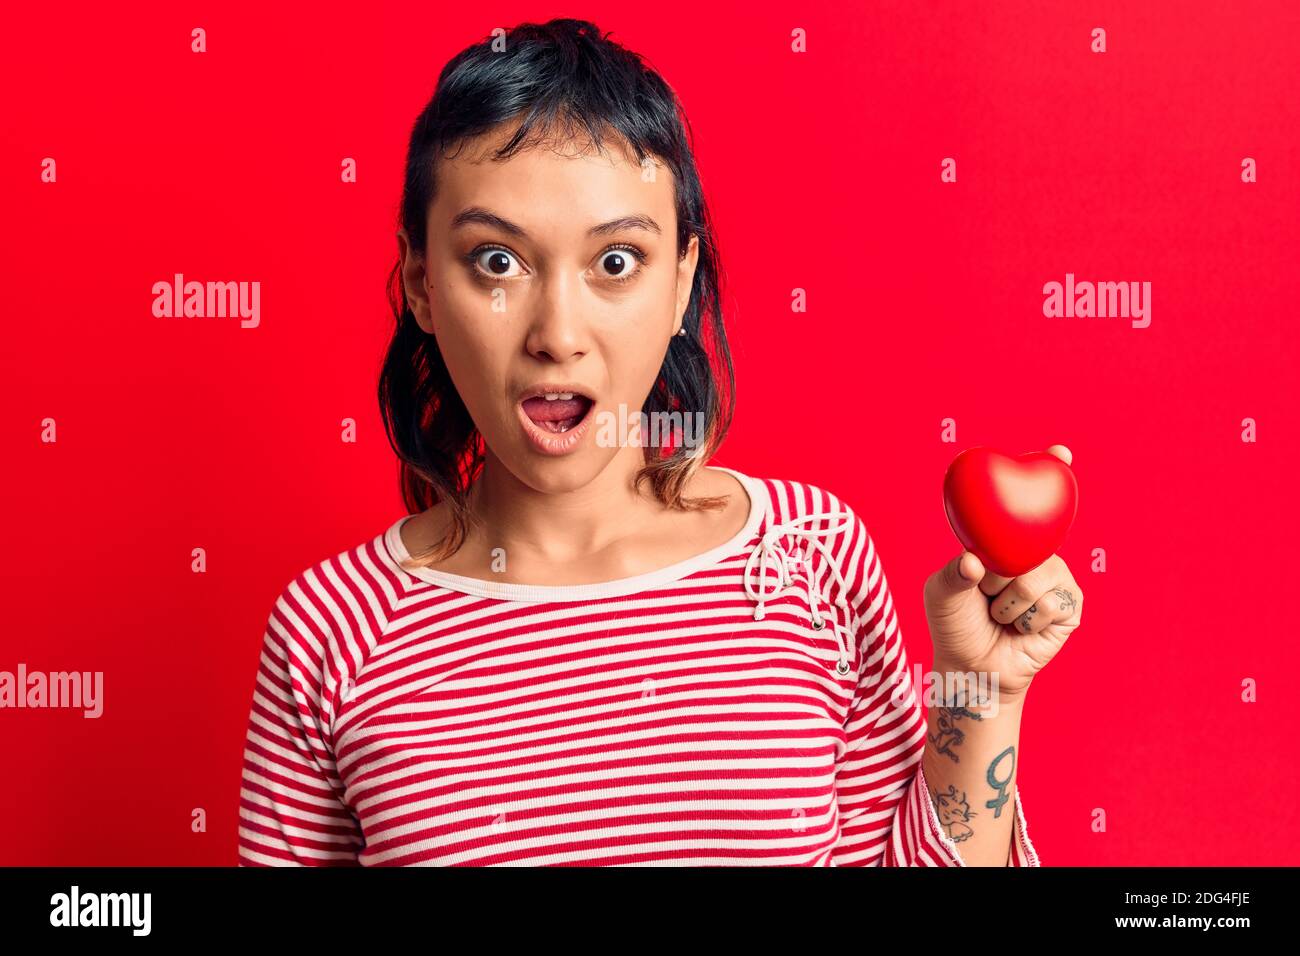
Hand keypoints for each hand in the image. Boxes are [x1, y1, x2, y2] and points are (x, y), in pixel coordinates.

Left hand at [922, 444, 1084, 701]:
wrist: (972, 666)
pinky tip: (1021, 628)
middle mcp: (1036, 554)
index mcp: (1006, 540)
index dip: (1050, 472)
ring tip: (1001, 614)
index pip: (1032, 500)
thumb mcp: (941, 592)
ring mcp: (1057, 578)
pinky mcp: (1071, 606)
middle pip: (1030, 543)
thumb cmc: (954, 624)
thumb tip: (974, 562)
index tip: (1060, 452)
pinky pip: (1051, 602)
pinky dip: (1027, 620)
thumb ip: (955, 574)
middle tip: (988, 596)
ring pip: (1036, 577)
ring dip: (1008, 603)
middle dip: (999, 576)